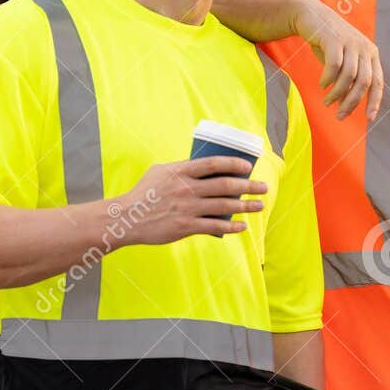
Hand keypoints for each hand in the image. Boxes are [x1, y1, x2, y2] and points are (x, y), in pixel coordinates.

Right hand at [109, 156, 266, 245]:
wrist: (126, 218)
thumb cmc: (144, 193)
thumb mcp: (160, 172)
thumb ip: (182, 169)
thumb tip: (204, 167)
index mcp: (181, 171)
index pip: (214, 164)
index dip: (234, 163)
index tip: (248, 166)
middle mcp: (186, 188)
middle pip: (226, 185)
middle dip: (249, 186)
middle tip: (263, 188)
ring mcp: (187, 208)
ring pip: (224, 206)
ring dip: (246, 206)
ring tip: (259, 205)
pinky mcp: (185, 227)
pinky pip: (214, 226)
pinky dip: (231, 226)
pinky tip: (242, 226)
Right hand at [292, 0, 382, 120]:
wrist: (311, 16)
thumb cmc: (328, 43)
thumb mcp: (341, 64)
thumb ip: (346, 82)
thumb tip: (345, 106)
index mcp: (371, 55)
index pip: (378, 82)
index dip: (375, 101)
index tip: (369, 118)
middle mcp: (365, 48)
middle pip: (364, 82)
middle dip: (352, 102)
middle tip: (340, 116)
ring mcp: (351, 43)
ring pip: (349, 76)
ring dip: (337, 93)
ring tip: (327, 102)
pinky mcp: (335, 39)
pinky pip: (334, 65)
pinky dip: (328, 79)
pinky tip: (322, 85)